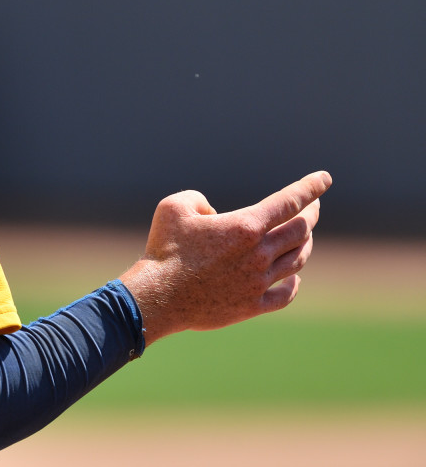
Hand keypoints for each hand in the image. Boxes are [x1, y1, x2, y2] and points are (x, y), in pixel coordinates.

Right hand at [119, 170, 331, 343]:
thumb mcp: (173, 207)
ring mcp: (258, 281)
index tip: (325, 178)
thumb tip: (213, 212)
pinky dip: (294, 283)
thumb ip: (198, 199)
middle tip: (314, 207)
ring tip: (304, 237)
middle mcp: (259, 254)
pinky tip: (294, 277)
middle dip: (311, 215)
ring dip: (305, 245)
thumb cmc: (164, 248)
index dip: (310, 187)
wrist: (159, 296)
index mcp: (245, 226)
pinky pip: (286, 294)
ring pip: (297, 260)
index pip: (289, 201)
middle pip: (300, 231)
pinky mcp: (252, 305)